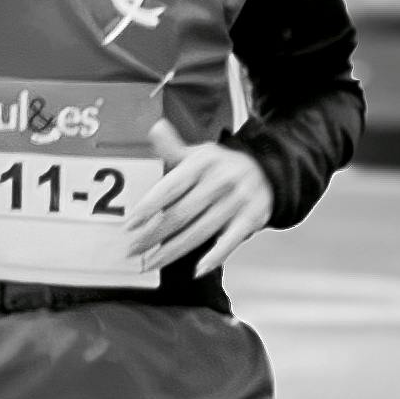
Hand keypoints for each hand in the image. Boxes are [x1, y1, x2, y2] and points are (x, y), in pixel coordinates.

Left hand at [122, 121, 273, 273]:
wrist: (270, 170)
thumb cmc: (221, 166)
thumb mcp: (199, 153)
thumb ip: (172, 148)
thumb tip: (155, 129)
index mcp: (203, 164)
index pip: (170, 188)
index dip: (149, 207)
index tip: (130, 224)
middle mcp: (221, 182)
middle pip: (180, 214)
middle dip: (153, 235)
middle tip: (131, 250)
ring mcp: (238, 201)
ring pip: (199, 231)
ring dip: (172, 251)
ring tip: (149, 263)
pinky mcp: (252, 218)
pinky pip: (231, 241)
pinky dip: (215, 256)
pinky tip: (197, 269)